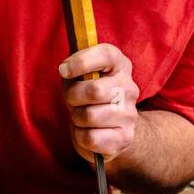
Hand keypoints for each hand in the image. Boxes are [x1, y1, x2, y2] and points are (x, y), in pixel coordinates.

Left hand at [59, 43, 139, 162]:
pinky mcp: (124, 138)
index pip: (106, 55)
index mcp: (120, 65)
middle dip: (73, 96)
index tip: (64, 70)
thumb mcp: (79, 76)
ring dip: (76, 118)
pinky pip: (90, 138)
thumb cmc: (88, 95)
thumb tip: (65, 70)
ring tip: (81, 116)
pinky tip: (86, 131)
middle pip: (95, 90)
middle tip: (73, 100)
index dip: (82, 61)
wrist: (112, 128)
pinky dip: (80, 136)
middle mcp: (129, 88)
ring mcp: (129, 114)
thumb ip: (72, 68)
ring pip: (89, 116)